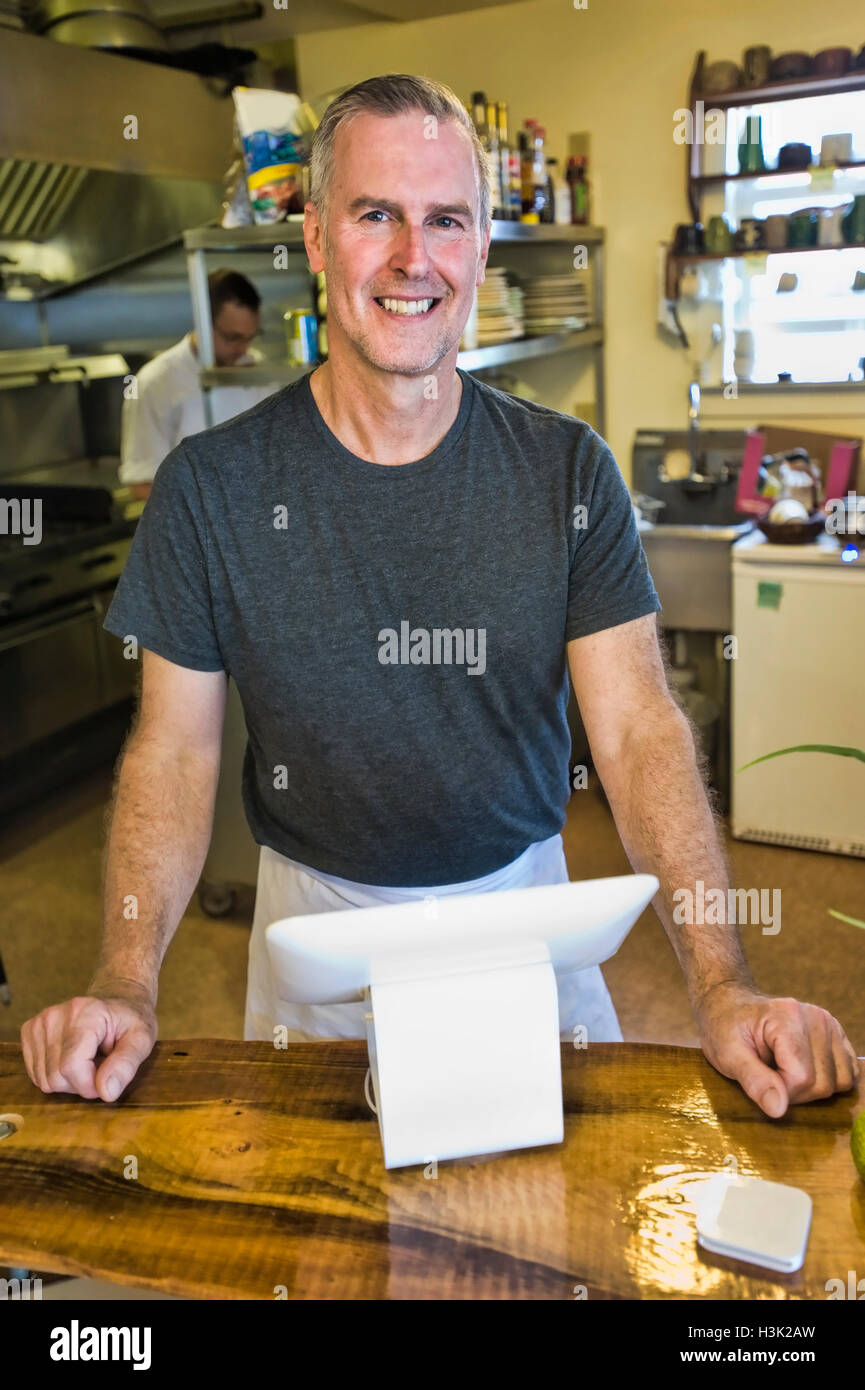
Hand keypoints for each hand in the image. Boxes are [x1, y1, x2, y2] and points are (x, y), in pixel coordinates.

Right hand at [21, 986, 156, 1102]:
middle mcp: (55, 1014)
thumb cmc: (131, 1020)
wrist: (118, 999)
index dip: (90, 1084)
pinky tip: (72, 1058)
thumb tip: (106, 1092)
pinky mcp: (29, 1031)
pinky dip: (55, 1075)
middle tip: (100, 1065)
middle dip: (80, 1083)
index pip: (71, 1067)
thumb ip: (126, 1065)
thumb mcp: (142, 1040)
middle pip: (55, 1077)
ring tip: (88, 1060)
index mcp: (85, 1012)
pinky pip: (35, 1074)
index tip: (108, 1077)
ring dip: (68, 1081)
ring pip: (43, 1079)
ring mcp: (39, 1022)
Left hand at [694, 981, 860, 1117]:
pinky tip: (801, 1068)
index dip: (780, 1091)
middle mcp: (816, 1017)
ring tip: (783, 1070)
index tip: (759, 1078)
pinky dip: (829, 1080)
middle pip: (824, 1083)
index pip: (802, 1077)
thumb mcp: (728, 1055)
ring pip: (841, 1081)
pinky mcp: (837, 1033)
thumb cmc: (724, 1028)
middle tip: (769, 1074)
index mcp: (788, 1017)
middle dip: (795, 1091)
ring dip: (812, 1087)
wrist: (730, 1005)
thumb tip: (779, 1110)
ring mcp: (830, 1023)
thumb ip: (755, 1082)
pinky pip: (849, 1072)